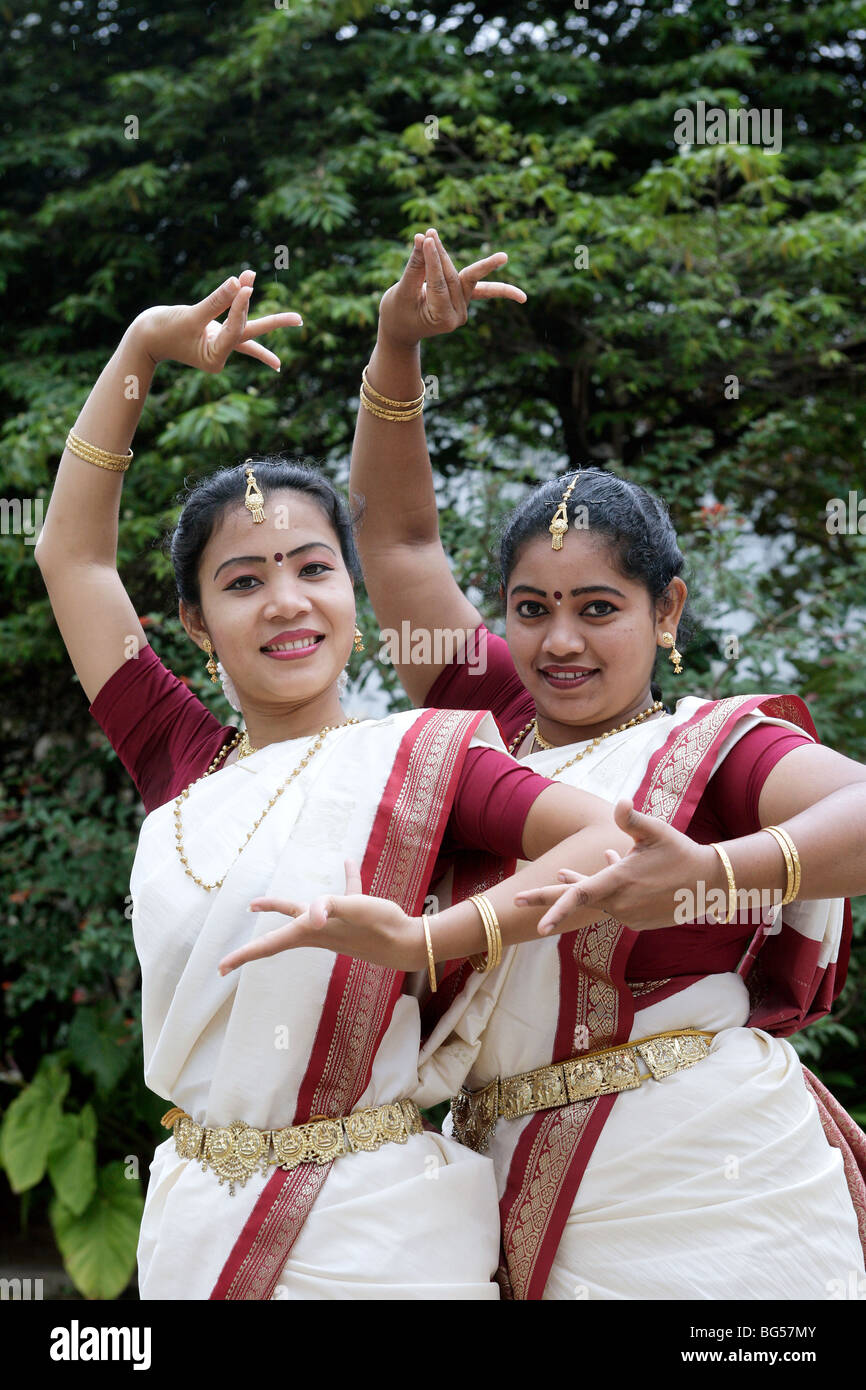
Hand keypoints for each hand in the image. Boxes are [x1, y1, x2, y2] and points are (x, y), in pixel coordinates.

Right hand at [132, 268, 302, 372]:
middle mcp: (221, 352)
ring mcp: (219, 344)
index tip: (246, 282)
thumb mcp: (190, 315)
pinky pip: (237, 327)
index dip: (240, 305)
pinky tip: (270, 340)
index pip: (235, 328)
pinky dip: (245, 314)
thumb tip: (240, 282)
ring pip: (247, 328)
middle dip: (276, 324)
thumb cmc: (162, 329)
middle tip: (301, 319)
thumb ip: (216, 301)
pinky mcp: (215, 334)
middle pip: (252, 334)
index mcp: (215, 357)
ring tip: (297, 319)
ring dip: (265, 319)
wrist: (143, 338)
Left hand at [217, 860, 426, 974]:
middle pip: (278, 937)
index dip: (245, 955)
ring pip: (301, 915)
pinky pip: (342, 896)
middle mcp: (318, 931)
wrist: (410, 942)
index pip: (271, 945)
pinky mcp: (354, 916)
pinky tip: (347, 863)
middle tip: (228, 961)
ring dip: (281, 909)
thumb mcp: (354, 910)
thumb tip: (312, 914)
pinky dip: (343, 880)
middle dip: (254, 945)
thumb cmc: (380, 926)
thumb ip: (331, 906)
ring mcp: (335, 926)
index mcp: (312, 931)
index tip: (221, 970)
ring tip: (258, 904)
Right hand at [377, 227, 526, 349]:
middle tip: (429, 233)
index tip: (426, 238)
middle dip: (442, 255)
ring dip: (474, 264)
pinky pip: (486, 293)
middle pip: (452, 278)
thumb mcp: (402, 290)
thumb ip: (414, 266)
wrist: (400, 330)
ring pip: (465, 277)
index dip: (432, 260)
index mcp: (442, 319)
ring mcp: (463, 308)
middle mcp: (458, 316)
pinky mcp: (465, 300)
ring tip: (505, 257)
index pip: (439, 283)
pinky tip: (523, 299)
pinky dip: (501, 291)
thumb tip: (422, 237)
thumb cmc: (396, 313)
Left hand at [513, 798, 722, 933]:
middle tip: (516, 901)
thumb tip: (620, 802)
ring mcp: (628, 916)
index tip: (533, 919)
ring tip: (578, 868)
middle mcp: (620, 903)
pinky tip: (619, 873)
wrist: (708, 882)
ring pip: (597, 900)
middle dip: (547, 900)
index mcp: (619, 881)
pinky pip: (614, 906)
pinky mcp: (637, 923)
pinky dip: (610, 893)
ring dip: (587, 884)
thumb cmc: (680, 852)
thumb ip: (632, 819)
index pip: (579, 895)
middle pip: (577, 900)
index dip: (554, 905)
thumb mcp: (656, 831)